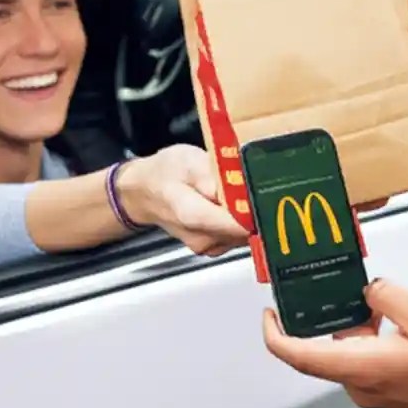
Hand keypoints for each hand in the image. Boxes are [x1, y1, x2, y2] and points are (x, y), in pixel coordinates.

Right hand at [116, 145, 248, 255]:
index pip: (240, 224)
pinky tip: (227, 203)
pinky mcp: (214, 247)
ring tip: (232, 191)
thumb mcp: (188, 160)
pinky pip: (238, 235)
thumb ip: (213, 175)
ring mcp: (209, 246)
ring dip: (246, 213)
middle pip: (247, 229)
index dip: (258, 208)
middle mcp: (203, 238)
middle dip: (253, 207)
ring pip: (245, 233)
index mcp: (194, 216)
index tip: (262, 191)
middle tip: (245, 183)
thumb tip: (236, 187)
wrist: (144, 191)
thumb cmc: (165, 174)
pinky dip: (239, 219)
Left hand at [263, 279, 407, 407]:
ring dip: (358, 320)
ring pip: (351, 349)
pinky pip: (372, 356)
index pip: (297, 356)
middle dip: (327, 312)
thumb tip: (367, 290)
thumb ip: (384, 293)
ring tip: (377, 291)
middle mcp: (366, 386)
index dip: (274, 333)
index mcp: (363, 369)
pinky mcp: (399, 389)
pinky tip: (398, 313)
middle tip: (334, 279)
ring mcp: (382, 391)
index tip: (268, 311)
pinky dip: (375, 332)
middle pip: (324, 347)